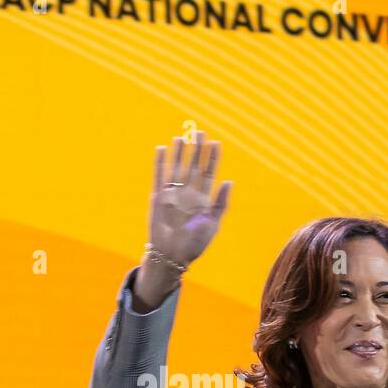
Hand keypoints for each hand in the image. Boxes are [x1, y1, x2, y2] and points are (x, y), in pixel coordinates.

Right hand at [148, 130, 231, 268]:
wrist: (172, 255)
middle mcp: (188, 194)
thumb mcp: (212, 224)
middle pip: (193, 166)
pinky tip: (162, 149)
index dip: (212, 158)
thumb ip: (220, 203)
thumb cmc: (194, 243)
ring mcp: (172, 195)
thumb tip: (228, 181)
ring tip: (183, 137)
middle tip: (200, 132)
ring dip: (179, 153)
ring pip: (176, 168)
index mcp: (202, 200)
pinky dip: (160, 163)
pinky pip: (159, 176)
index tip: (216, 143)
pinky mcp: (158, 198)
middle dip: (197, 150)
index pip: (208, 173)